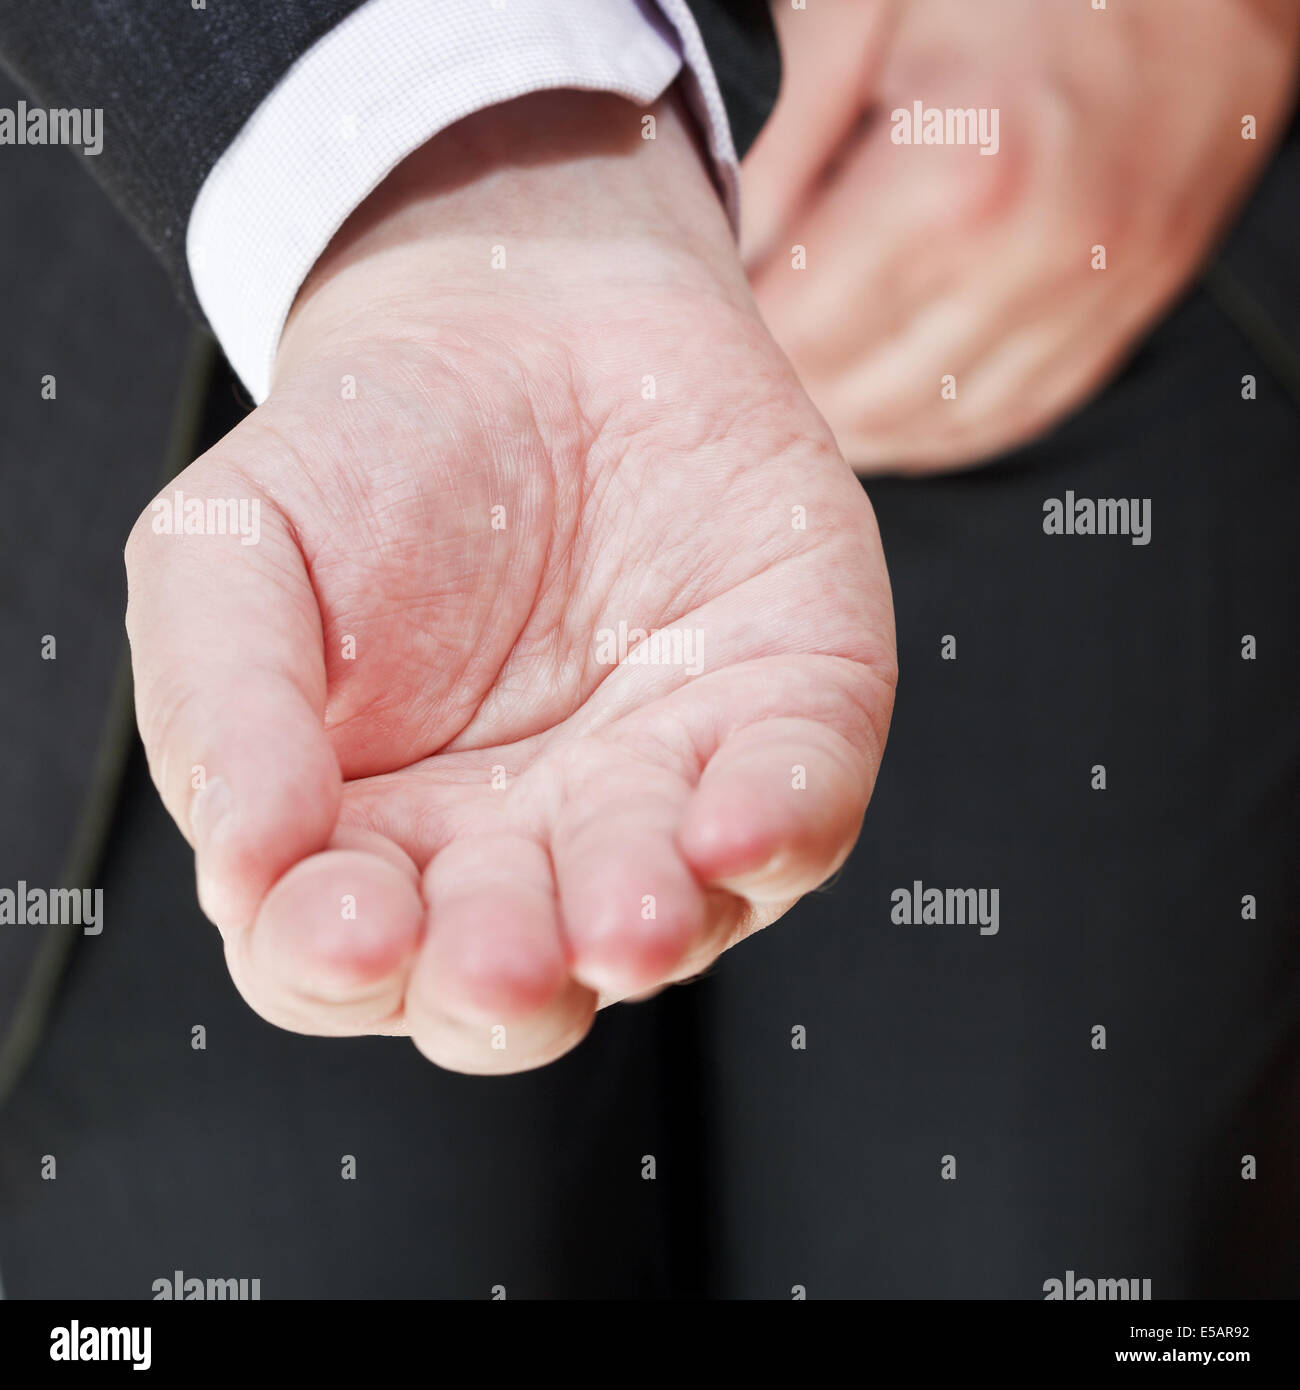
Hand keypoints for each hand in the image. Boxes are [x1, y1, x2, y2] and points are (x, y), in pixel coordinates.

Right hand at [124, 89, 895, 1073]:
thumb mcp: (229, 552)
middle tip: (502, 959)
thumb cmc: (367, 454)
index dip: (338, 960)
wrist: (524, 317)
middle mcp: (531, 849)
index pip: (347, 959)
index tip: (347, 921)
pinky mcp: (782, 716)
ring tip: (628, 917)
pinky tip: (738, 823)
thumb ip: (220, 706)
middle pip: (520, 985)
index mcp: (382, 838)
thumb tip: (249, 863)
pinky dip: (782, 822)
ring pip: (670, 916)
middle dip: (508, 985)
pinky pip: (800, 802)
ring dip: (647, 927)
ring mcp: (665, 796)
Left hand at [744, 0, 1299, 472]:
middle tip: (753, 358)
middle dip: (791, 386)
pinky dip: (936, 431)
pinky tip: (891, 410)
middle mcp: (1029, 262)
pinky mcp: (1121, 319)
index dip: (743, 334)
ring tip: (811, 388)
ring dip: (857, 424)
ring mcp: (1087, 302)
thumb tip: (734, 239)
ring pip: (933, 426)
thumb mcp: (879, 11)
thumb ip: (791, 137)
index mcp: (957, 179)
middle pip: (859, 393)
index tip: (717, 317)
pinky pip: (1008, 420)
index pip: (802, 327)